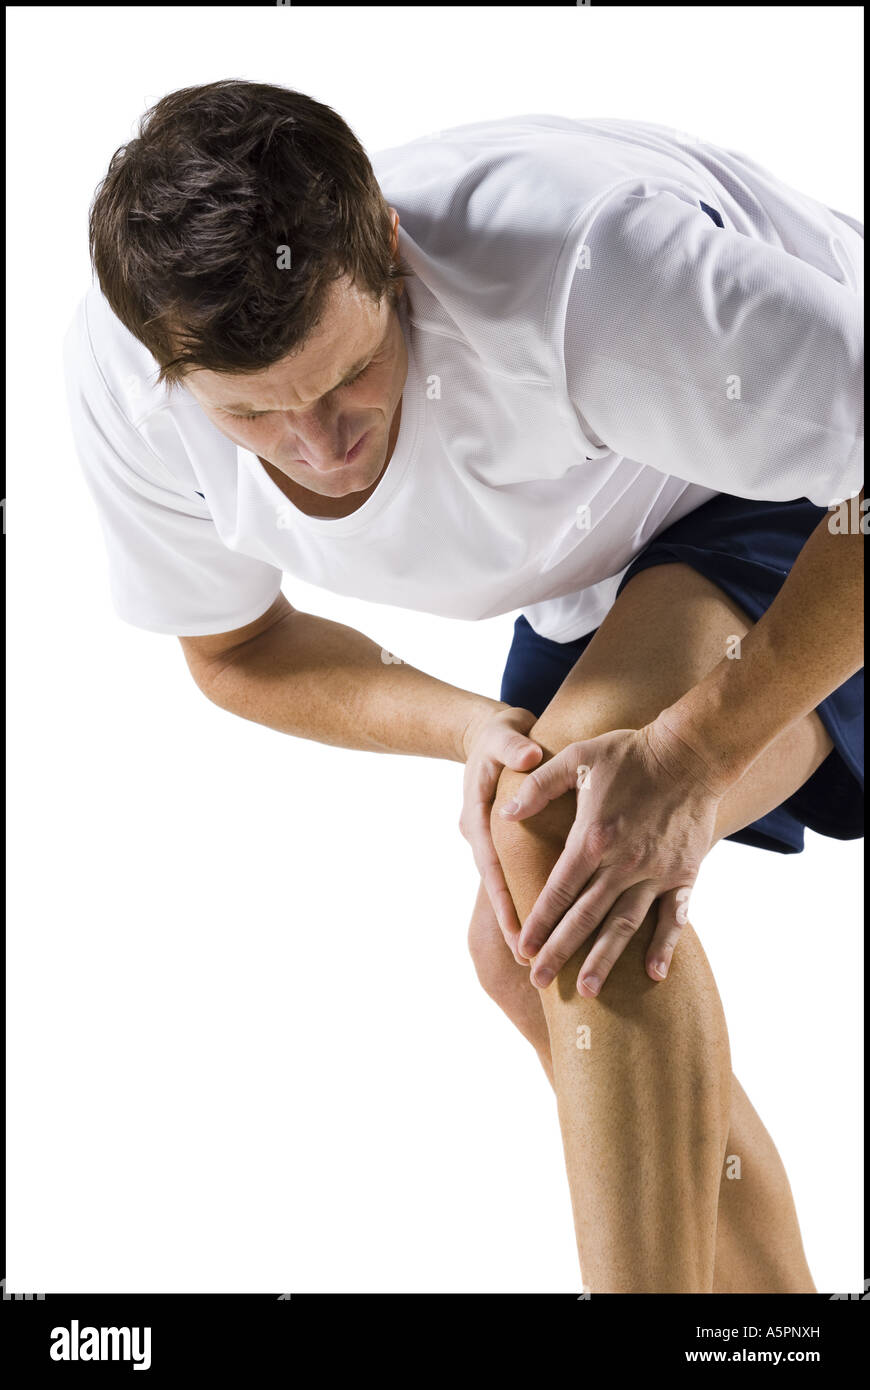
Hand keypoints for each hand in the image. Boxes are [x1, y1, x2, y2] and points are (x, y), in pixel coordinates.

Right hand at [460, 704, 542, 958]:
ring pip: (506, 883)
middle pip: (498, 883)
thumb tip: (529, 757)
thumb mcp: (503, 734)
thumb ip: (514, 747)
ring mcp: (491, 839)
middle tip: (528, 962)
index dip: (504, 896)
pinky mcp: (506, 841)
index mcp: (477, 815)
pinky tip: (552, 921)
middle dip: (512, 921)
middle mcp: (481, 833)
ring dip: (521, 915)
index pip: (490, 863)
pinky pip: (517, 872)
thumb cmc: (500, 734)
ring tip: (540, 954)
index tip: (518, 928)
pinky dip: (531, 894)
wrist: (490, 733)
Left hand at [499, 717, 733, 994]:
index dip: (539, 923)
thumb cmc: (630, 753)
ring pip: (625, 926)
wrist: (693, 753)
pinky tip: (654, 975)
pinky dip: (665, 947)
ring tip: (587, 990)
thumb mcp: (577, 758)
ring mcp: (656, 873)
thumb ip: (539, 787)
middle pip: (585, 918)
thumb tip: (504, 812)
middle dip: (560, 952)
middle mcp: (623, 864)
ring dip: (605, 960)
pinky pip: (674, 918)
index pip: (558, 892)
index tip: (523, 950)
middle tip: (540, 981)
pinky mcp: (684, 874)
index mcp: (592, 839)